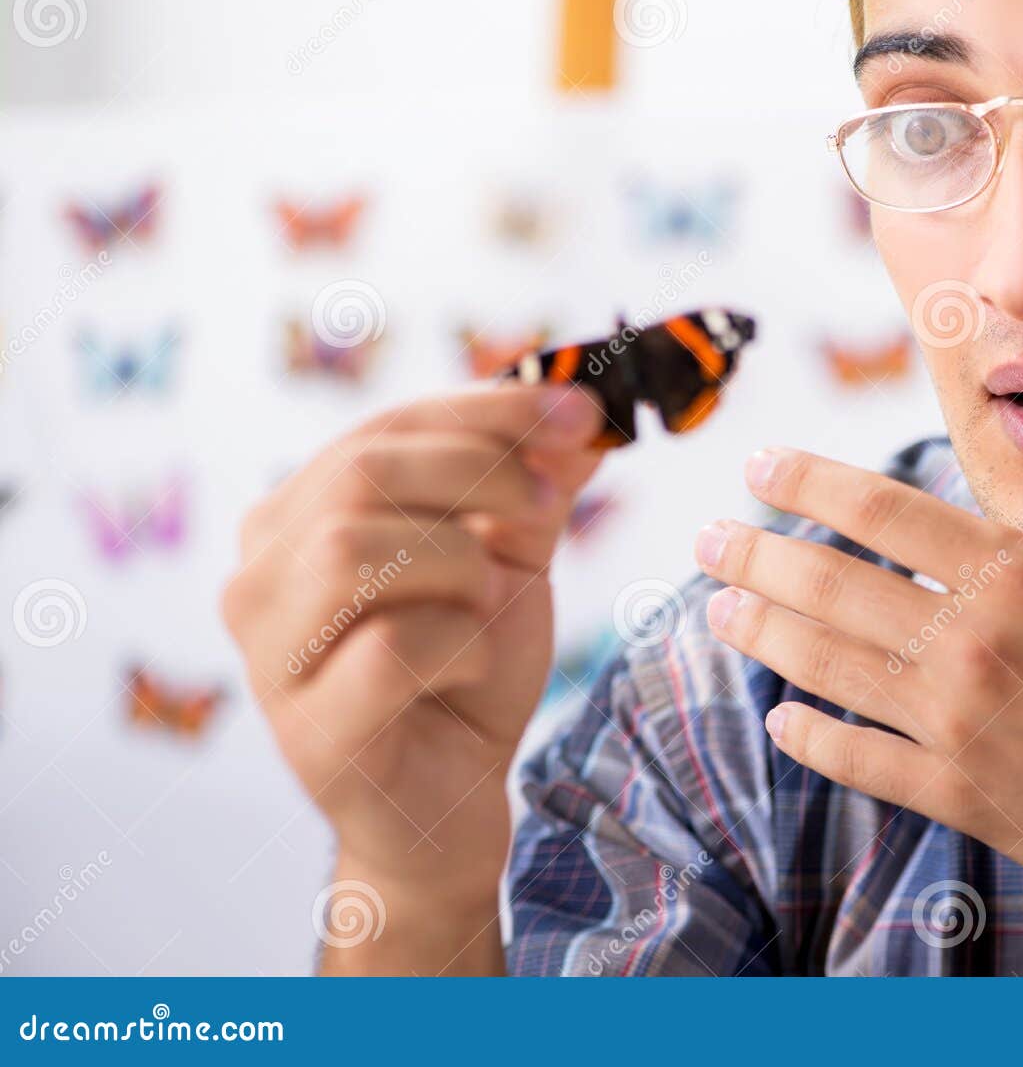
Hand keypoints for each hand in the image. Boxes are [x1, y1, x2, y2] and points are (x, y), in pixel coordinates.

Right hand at [223, 381, 605, 918]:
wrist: (458, 801)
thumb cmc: (467, 671)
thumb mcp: (509, 561)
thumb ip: (530, 488)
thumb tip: (578, 405)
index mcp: (296, 518)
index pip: (382, 428)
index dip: (486, 410)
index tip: (578, 412)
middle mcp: (260, 577)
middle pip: (360, 474)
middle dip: (478, 474)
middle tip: (547, 505)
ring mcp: (270, 658)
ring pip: (355, 551)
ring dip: (460, 563)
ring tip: (490, 599)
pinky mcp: (309, 732)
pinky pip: (389, 648)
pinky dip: (458, 643)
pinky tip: (470, 664)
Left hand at [694, 335, 1022, 937]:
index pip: (883, 511)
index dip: (809, 482)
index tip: (760, 463)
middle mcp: (976, 646)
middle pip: (833, 588)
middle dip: (757, 556)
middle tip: (704, 539)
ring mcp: (962, 727)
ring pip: (831, 669)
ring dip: (766, 635)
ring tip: (718, 610)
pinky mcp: (964, 798)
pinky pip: (864, 762)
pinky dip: (814, 740)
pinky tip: (780, 720)